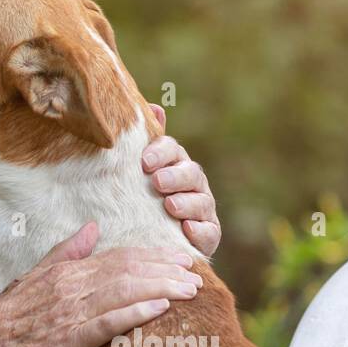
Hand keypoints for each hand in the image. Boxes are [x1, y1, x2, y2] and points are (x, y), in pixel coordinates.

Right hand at [0, 221, 202, 346]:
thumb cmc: (7, 318)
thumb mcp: (34, 277)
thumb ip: (65, 252)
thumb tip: (91, 228)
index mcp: (66, 272)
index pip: (118, 258)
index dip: (153, 256)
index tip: (181, 258)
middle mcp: (72, 286)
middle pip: (128, 271)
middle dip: (166, 270)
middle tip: (197, 272)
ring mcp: (71, 312)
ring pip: (124, 292)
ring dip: (161, 288)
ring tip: (190, 289)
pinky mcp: (69, 339)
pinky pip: (108, 322)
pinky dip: (135, 312)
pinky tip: (160, 307)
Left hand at [142, 104, 220, 257]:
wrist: (150, 238)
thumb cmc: (142, 198)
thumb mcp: (138, 172)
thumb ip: (145, 144)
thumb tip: (155, 108)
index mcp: (175, 163)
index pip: (172, 149)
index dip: (160, 152)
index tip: (144, 162)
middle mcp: (193, 183)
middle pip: (191, 173)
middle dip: (176, 176)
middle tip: (158, 182)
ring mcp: (203, 209)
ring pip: (202, 201)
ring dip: (187, 203)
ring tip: (170, 206)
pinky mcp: (208, 235)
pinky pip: (209, 232)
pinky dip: (199, 231)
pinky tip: (187, 230)